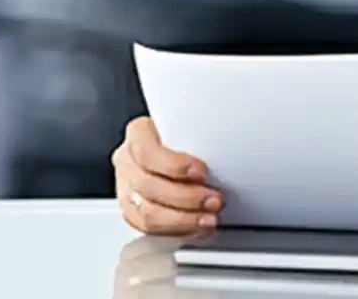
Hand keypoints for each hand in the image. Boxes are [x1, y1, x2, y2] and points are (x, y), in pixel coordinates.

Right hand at [113, 116, 223, 234]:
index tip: (202, 172)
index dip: (174, 165)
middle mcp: (127, 162)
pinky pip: (149, 230)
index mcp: (138, 134)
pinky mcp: (133, 213)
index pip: (147, 151)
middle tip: (215, 199)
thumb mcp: (190, 127)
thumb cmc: (184, 137)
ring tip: (209, 218)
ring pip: (146, 214)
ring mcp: (126, 189)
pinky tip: (197, 227)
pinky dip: (177, 231)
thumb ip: (200, 136)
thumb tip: (231, 148)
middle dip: (186, 197)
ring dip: (183, 219)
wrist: (172, 151)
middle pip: (148, 186)